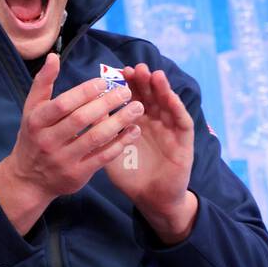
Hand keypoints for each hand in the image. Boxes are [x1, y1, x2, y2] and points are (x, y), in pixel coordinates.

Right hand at [0, 53, 142, 233]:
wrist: (28, 178)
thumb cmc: (34, 136)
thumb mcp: (31, 110)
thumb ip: (43, 83)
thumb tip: (53, 57)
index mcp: (36, 121)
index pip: (62, 104)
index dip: (84, 92)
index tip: (104, 82)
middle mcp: (47, 141)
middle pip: (81, 119)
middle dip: (107, 104)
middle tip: (127, 92)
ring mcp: (63, 159)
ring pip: (96, 138)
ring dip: (119, 121)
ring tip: (137, 108)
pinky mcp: (77, 175)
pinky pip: (103, 157)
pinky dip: (120, 143)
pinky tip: (133, 131)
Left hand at [103, 63, 196, 242]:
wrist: (151, 198)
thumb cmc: (130, 174)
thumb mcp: (110, 150)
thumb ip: (101, 132)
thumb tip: (83, 111)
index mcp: (137, 122)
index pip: (133, 98)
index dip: (126, 85)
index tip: (117, 72)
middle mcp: (155, 122)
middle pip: (150, 96)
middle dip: (143, 81)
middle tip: (134, 68)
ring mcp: (170, 131)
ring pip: (167, 104)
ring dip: (161, 89)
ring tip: (153, 74)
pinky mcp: (184, 142)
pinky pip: (182, 122)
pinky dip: (176, 108)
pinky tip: (169, 97)